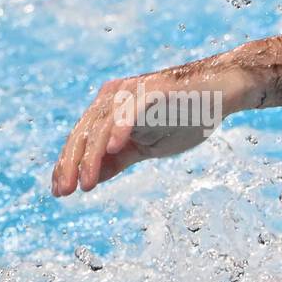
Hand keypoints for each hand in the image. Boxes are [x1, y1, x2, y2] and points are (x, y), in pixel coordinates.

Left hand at [51, 69, 236, 195]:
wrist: (220, 92)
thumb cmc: (185, 118)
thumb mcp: (148, 147)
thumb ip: (120, 159)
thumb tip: (93, 178)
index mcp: (109, 110)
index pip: (81, 140)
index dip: (67, 165)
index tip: (61, 192)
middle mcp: (114, 97)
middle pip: (85, 133)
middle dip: (72, 164)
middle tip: (65, 192)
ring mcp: (132, 92)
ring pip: (103, 126)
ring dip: (92, 157)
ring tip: (86, 183)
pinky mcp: (153, 90)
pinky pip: (131, 110)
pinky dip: (121, 128)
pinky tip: (113, 149)